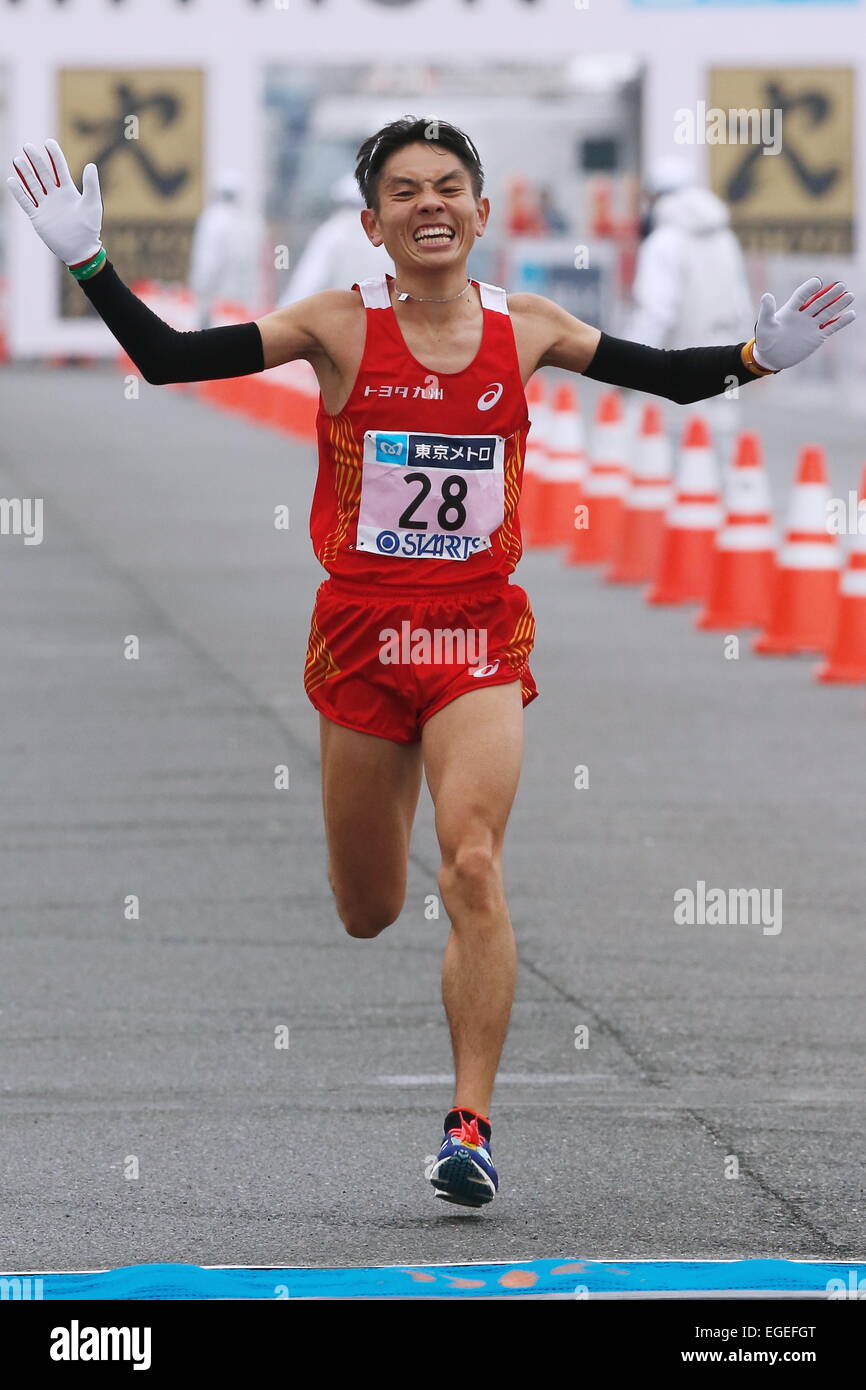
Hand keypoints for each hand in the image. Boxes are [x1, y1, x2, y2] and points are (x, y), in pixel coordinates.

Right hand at [6, 138, 102, 265]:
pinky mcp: (38, 217)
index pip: (60, 169)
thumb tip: (91, 165)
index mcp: (68, 191)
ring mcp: (46, 206)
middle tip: (27, 146)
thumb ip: (91, 185)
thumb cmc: (90, 229)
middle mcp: (55, 196)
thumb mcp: (93, 205)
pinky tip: (11, 180)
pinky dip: (18, 193)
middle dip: (36, 160)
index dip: (54, 155)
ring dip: (25, 173)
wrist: (80, 250)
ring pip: (33, 185)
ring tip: (18, 159)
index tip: (48, 142)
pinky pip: (26, 202)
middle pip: (43, 174)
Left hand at [753, 277, 855, 371]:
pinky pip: (831, 327)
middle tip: (841, 285)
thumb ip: (767, 311)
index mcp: (791, 309)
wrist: (771, 357)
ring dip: (838, 304)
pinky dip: (841, 322)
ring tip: (850, 295)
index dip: (809, 289)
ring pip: (827, 312)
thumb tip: (767, 295)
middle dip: (829, 295)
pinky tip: (852, 314)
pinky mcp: (817, 337)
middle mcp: (803, 315)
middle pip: (819, 302)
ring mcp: (811, 325)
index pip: (802, 296)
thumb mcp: (764, 325)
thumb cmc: (765, 340)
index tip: (817, 283)